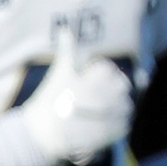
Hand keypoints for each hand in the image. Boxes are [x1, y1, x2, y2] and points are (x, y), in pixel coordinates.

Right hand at [20, 37, 132, 165]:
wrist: (42, 135)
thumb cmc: (48, 101)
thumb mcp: (59, 73)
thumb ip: (67, 50)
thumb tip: (66, 31)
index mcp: (102, 75)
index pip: (108, 70)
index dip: (95, 77)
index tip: (81, 86)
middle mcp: (113, 91)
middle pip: (121, 85)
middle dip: (109, 91)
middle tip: (89, 101)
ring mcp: (116, 112)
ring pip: (125, 105)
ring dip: (114, 108)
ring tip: (94, 116)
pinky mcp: (115, 130)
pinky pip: (123, 124)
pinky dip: (114, 125)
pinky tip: (98, 128)